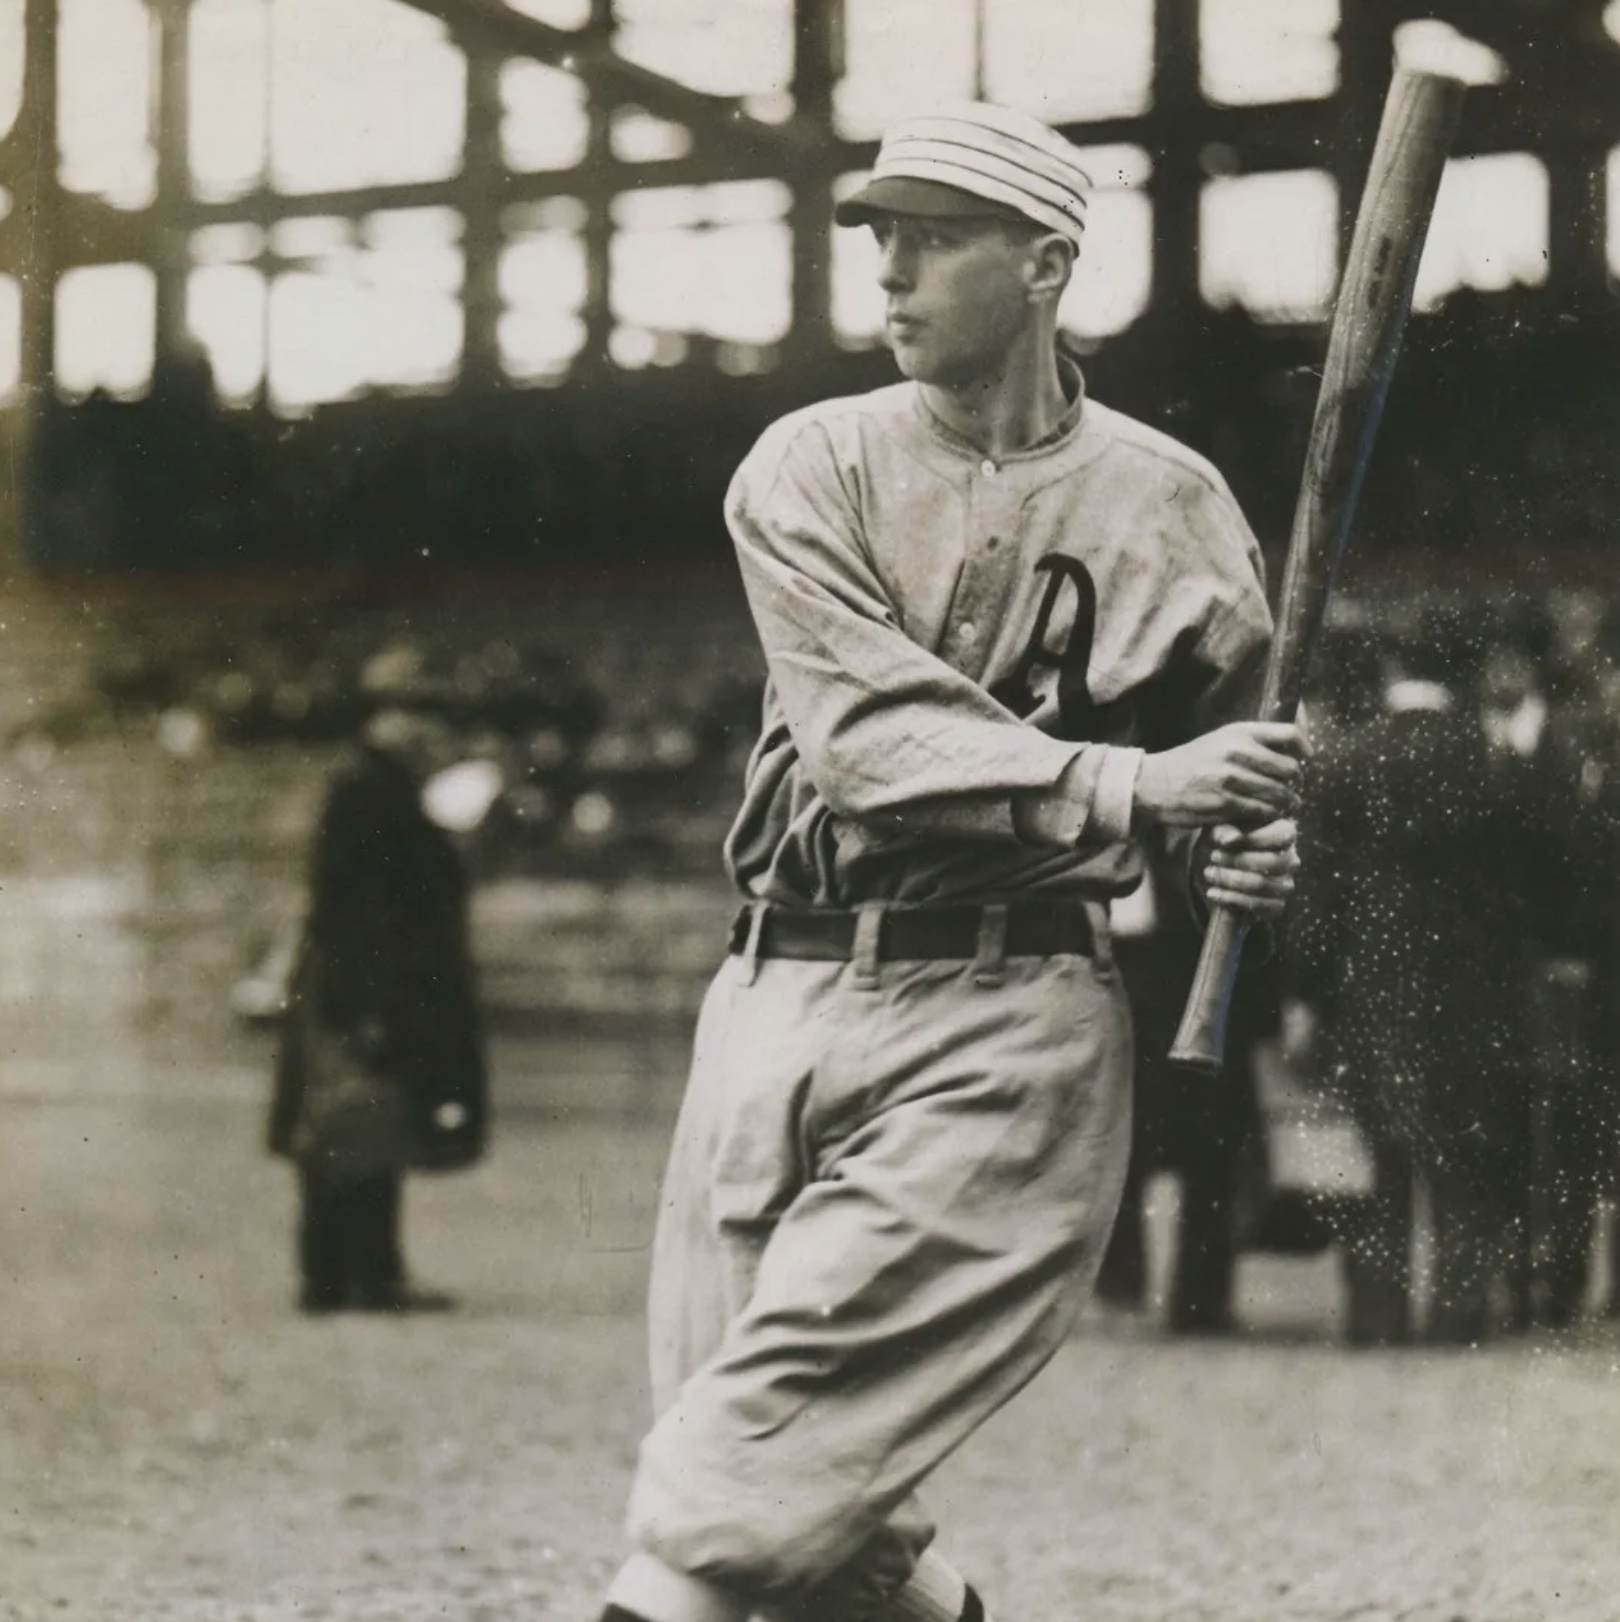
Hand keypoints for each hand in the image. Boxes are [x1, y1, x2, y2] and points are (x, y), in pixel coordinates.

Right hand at [1134, 722, 1308, 828]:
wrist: (1153, 783)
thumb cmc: (1190, 762)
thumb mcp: (1220, 740)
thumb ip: (1251, 742)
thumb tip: (1291, 750)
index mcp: (1240, 732)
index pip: (1290, 734)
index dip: (1305, 749)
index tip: (1305, 760)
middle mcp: (1238, 752)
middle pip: (1291, 769)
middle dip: (1295, 784)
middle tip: (1289, 791)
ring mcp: (1232, 779)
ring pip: (1279, 794)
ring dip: (1283, 804)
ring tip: (1278, 806)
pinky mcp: (1225, 804)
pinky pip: (1262, 811)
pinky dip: (1266, 816)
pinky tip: (1260, 815)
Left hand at [1199, 819, 1299, 917]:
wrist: (1219, 868)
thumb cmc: (1223, 842)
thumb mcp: (1220, 830)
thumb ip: (1225, 831)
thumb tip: (1231, 840)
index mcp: (1284, 834)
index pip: (1283, 835)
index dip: (1256, 839)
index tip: (1226, 842)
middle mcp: (1291, 860)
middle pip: (1272, 862)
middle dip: (1238, 860)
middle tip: (1213, 857)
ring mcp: (1286, 884)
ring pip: (1263, 884)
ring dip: (1231, 880)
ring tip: (1209, 873)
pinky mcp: (1277, 905)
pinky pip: (1261, 906)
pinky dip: (1233, 900)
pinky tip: (1214, 893)